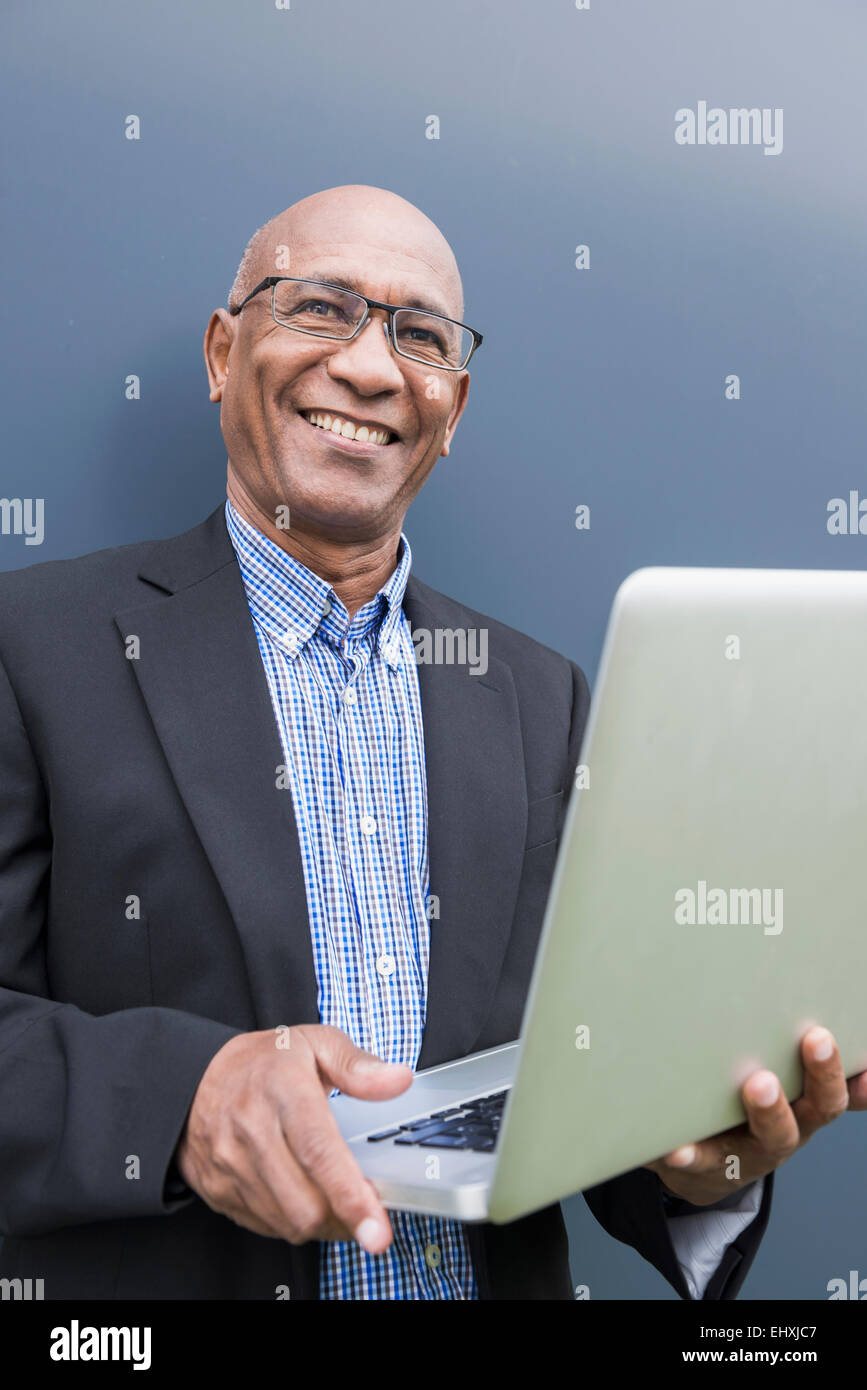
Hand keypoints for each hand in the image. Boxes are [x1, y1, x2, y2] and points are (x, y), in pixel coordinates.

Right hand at [176, 1024, 411, 1251]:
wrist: (195, 1078)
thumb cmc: (265, 1062)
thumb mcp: (315, 1043)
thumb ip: (358, 1065)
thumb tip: (398, 1080)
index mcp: (281, 1089)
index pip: (318, 1151)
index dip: (350, 1195)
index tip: (377, 1228)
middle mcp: (250, 1130)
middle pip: (304, 1202)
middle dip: (344, 1218)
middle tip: (366, 1206)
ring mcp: (229, 1165)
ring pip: (287, 1222)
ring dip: (322, 1224)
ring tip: (338, 1201)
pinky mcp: (217, 1190)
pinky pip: (265, 1226)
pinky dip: (293, 1223)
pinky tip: (304, 1198)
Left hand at [645, 1026, 866, 1205]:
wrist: (706, 1168)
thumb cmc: (742, 1108)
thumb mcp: (772, 1081)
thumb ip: (783, 1050)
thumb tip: (811, 978)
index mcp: (807, 1105)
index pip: (843, 1091)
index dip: (862, 1081)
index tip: (865, 1058)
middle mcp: (790, 1128)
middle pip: (820, 1107)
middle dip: (822, 1074)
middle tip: (816, 1039)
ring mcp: (754, 1149)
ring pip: (773, 1135)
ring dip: (770, 1110)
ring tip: (759, 1084)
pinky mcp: (711, 1164)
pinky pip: (703, 1161)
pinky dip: (692, 1154)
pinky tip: (679, 1147)